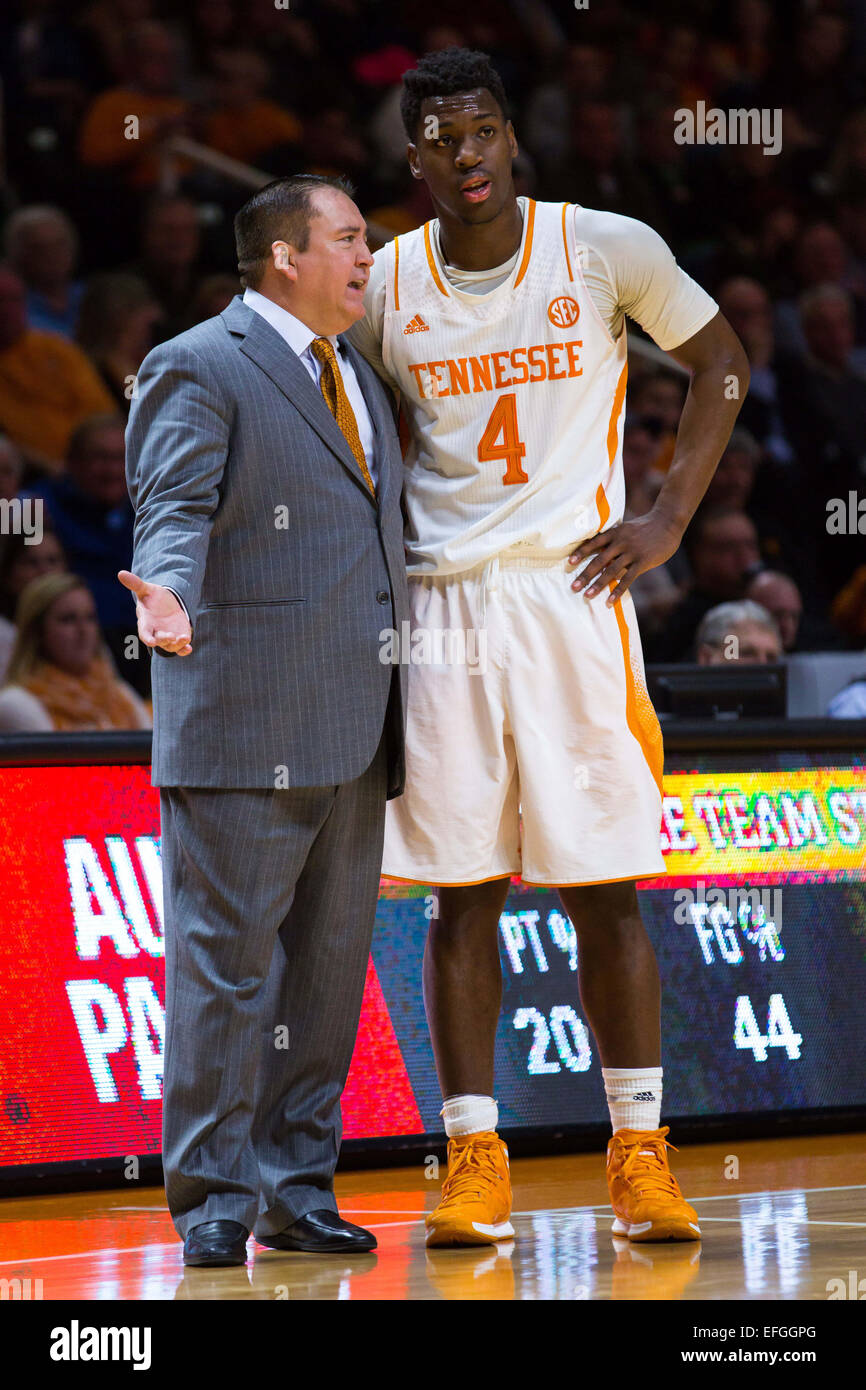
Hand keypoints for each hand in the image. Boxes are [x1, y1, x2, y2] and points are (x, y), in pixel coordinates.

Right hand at [117, 570, 192, 654]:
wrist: (165, 603)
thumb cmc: (152, 597)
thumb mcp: (146, 589)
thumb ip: (135, 584)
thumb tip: (121, 573)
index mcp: (146, 622)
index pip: (144, 633)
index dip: (147, 638)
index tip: (151, 642)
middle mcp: (155, 632)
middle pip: (158, 640)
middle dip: (164, 639)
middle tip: (171, 636)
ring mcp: (167, 637)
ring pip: (170, 646)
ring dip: (177, 645)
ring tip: (185, 638)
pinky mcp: (177, 638)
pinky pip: (180, 648)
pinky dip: (184, 650)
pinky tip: (189, 648)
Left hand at [567, 510, 683, 605]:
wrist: (668, 523)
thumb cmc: (645, 528)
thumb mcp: (627, 529)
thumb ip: (614, 540)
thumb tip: (599, 553)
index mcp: (615, 533)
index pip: (594, 542)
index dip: (581, 552)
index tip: (570, 562)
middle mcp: (621, 542)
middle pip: (599, 560)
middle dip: (585, 574)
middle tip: (573, 587)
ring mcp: (632, 552)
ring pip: (611, 571)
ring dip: (598, 584)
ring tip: (587, 595)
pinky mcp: (643, 562)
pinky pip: (628, 578)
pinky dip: (618, 590)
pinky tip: (610, 601)